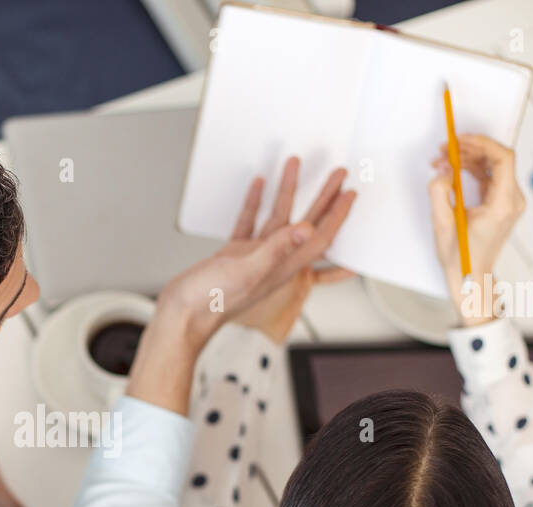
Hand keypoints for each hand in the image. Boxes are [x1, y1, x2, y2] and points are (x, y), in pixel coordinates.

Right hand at [126, 160, 355, 414]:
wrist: (181, 314)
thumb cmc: (211, 302)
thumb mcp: (247, 272)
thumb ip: (276, 250)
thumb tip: (306, 230)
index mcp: (282, 267)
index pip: (320, 238)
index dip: (338, 216)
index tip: (350, 194)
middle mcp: (274, 261)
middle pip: (307, 225)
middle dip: (325, 199)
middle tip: (338, 176)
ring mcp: (255, 257)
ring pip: (279, 218)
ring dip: (288, 192)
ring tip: (295, 166)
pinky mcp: (234, 254)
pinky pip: (249, 223)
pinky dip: (255, 204)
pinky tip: (258, 187)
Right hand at [429, 134, 525, 323]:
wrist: (471, 277)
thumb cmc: (460, 257)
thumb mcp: (442, 224)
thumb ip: (439, 192)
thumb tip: (443, 172)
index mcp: (502, 205)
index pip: (503, 159)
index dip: (482, 143)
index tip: (460, 140)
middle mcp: (512, 201)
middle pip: (498, 159)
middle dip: (471, 149)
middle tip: (445, 149)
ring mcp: (510, 201)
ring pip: (493, 166)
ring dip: (469, 159)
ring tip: (443, 161)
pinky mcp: (503, 203)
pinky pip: (490, 177)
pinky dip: (472, 170)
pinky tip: (453, 171)